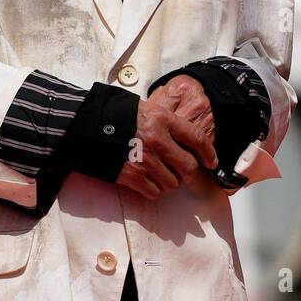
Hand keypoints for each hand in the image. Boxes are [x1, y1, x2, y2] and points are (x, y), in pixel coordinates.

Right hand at [115, 76, 218, 198]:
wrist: (88, 125)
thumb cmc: (118, 115)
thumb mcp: (148, 108)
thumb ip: (168, 122)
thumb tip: (185, 137)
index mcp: (163, 120)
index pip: (196, 138)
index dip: (208, 153)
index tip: (211, 161)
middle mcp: (157, 141)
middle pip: (188, 166)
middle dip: (188, 172)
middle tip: (183, 171)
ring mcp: (144, 160)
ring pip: (173, 183)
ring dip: (172, 182)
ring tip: (165, 175)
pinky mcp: (131, 175)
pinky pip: (154, 192)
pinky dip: (155, 190)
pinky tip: (151, 182)